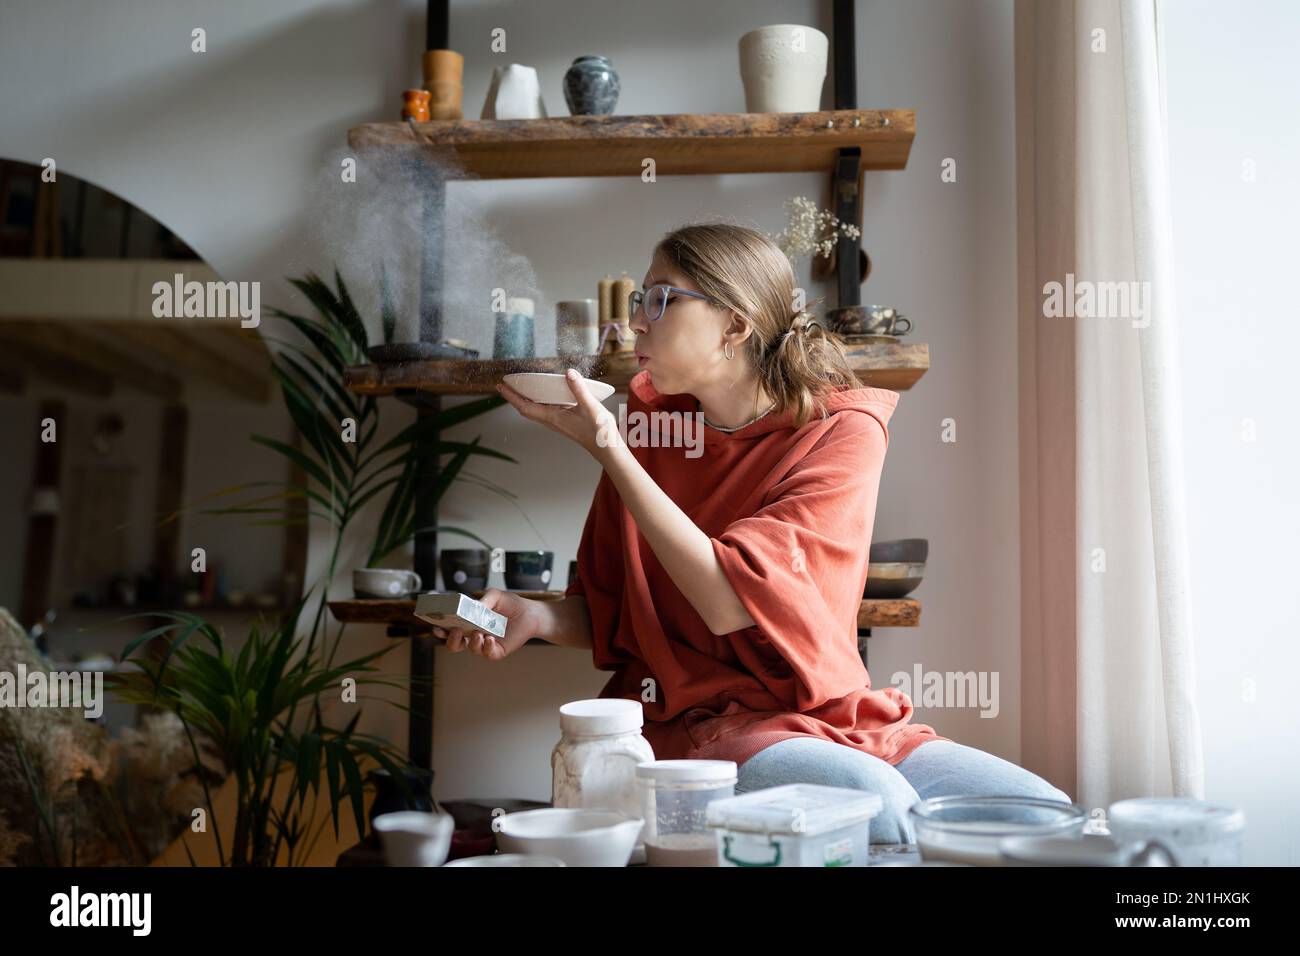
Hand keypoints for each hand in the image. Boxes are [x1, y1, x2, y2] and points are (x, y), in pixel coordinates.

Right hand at [430, 588, 541, 660]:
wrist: (530, 613)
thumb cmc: (510, 604)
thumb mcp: (496, 595)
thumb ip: (485, 598)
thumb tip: (477, 608)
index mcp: (468, 622)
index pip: (449, 629)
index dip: (440, 630)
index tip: (436, 626)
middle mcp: (473, 635)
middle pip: (454, 645)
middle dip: (451, 640)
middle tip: (457, 630)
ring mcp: (484, 644)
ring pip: (471, 649)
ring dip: (472, 642)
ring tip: (479, 633)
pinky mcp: (497, 651)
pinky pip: (487, 654)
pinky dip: (486, 647)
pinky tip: (490, 638)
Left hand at [495, 369, 621, 459]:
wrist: (607, 447)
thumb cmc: (598, 430)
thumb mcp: (589, 407)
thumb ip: (578, 389)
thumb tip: (568, 373)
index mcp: (553, 417)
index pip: (525, 406)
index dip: (511, 396)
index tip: (501, 386)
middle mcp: (552, 421)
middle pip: (526, 409)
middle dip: (514, 397)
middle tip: (504, 385)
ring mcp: (558, 422)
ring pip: (535, 410)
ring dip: (524, 400)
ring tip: (519, 388)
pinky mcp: (565, 422)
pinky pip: (545, 410)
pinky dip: (538, 401)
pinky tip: (544, 395)